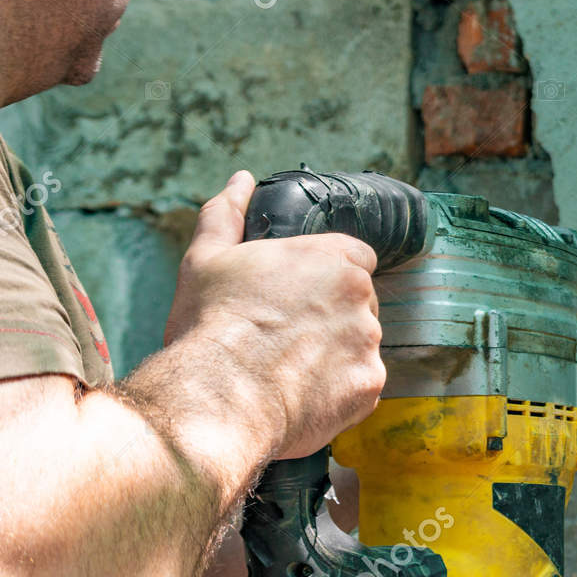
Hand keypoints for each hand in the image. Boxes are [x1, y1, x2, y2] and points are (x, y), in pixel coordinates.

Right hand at [163, 171, 387, 458]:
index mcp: (332, 257)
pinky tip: (300, 395)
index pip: (356, 258)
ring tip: (287, 370)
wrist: (218, 396)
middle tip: (287, 338)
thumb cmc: (210, 325)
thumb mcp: (207, 258)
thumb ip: (228, 214)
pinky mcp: (369, 387)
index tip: (302, 297)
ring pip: (360, 347)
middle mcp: (361, 296)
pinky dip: (337, 393)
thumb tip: (241, 180)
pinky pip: (360, 386)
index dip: (329, 277)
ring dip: (335, 356)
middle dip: (333, 318)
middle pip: (360, 304)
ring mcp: (369, 343)